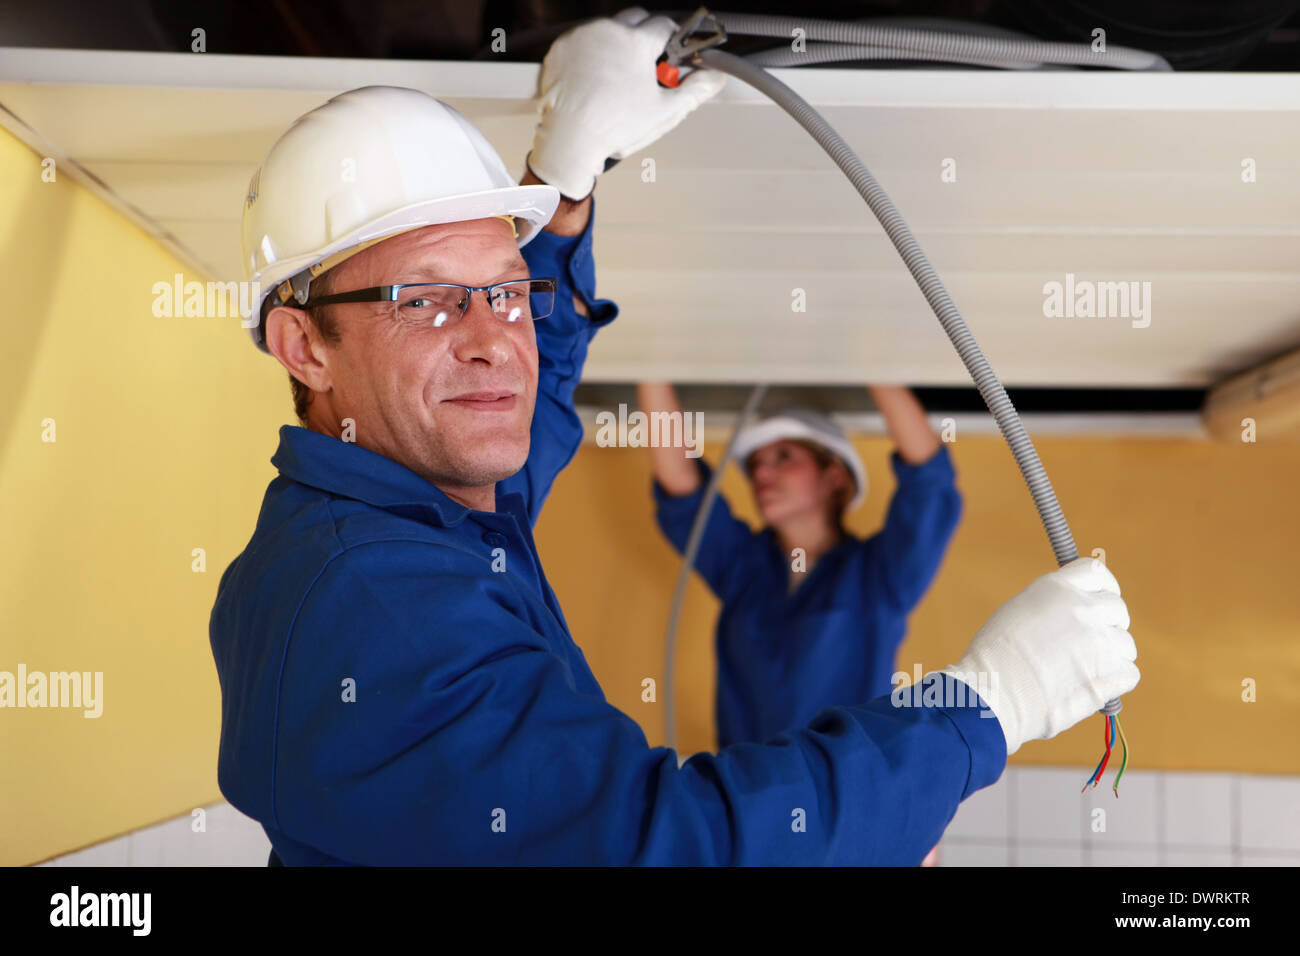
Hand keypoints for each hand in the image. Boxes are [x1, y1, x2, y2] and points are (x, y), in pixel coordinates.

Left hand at [528, 6, 726, 199]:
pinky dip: (592, 52)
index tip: (672, 54)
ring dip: (618, 42)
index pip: (664, 25)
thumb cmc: (614, 126)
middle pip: (636, 18)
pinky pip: (583, 40)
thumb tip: (715, 77)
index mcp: (636, 42)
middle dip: (645, 34)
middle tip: (647, 63)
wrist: (569, 138)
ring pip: (609, 28)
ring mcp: (582, 36)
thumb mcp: (663, 111)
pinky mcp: (561, 47)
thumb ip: (694, 90)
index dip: (673, 40)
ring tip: (618, 77)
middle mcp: (609, 31)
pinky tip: (595, 78)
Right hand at [941, 557, 1138, 755]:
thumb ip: (1050, 606)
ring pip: (1125, 644)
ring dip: (1110, 657)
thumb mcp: (1016, 613)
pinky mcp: (1110, 672)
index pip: (1095, 572)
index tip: (1101, 598)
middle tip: (1088, 644)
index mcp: (1056, 588)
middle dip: (1109, 624)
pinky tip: (1087, 687)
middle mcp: (1082, 608)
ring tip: (1078, 672)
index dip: (1103, 586)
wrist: (992, 694)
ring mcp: (1099, 639)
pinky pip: (1128, 673)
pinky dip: (1114, 682)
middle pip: (1117, 607)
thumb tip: (1073, 613)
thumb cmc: (994, 661)